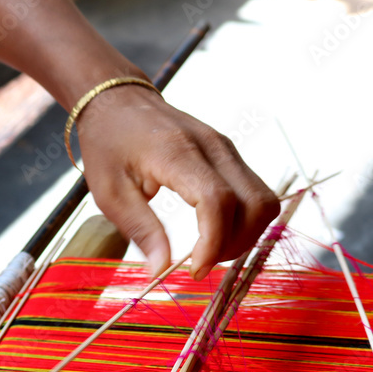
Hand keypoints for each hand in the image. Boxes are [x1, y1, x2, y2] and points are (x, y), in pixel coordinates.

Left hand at [76, 85, 278, 278]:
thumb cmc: (109, 145)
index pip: (217, 201)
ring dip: (245, 234)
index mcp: (177, 153)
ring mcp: (226, 148)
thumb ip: (141, 231)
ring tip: (211, 249)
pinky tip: (216, 231)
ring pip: (263, 200)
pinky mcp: (230, 154)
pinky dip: (245, 220)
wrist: (118, 101)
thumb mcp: (110, 193)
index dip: (213, 243)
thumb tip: (160, 271)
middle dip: (236, 244)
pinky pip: (256, 193)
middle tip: (202, 263)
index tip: (195, 270)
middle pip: (254, 203)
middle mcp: (212, 147)